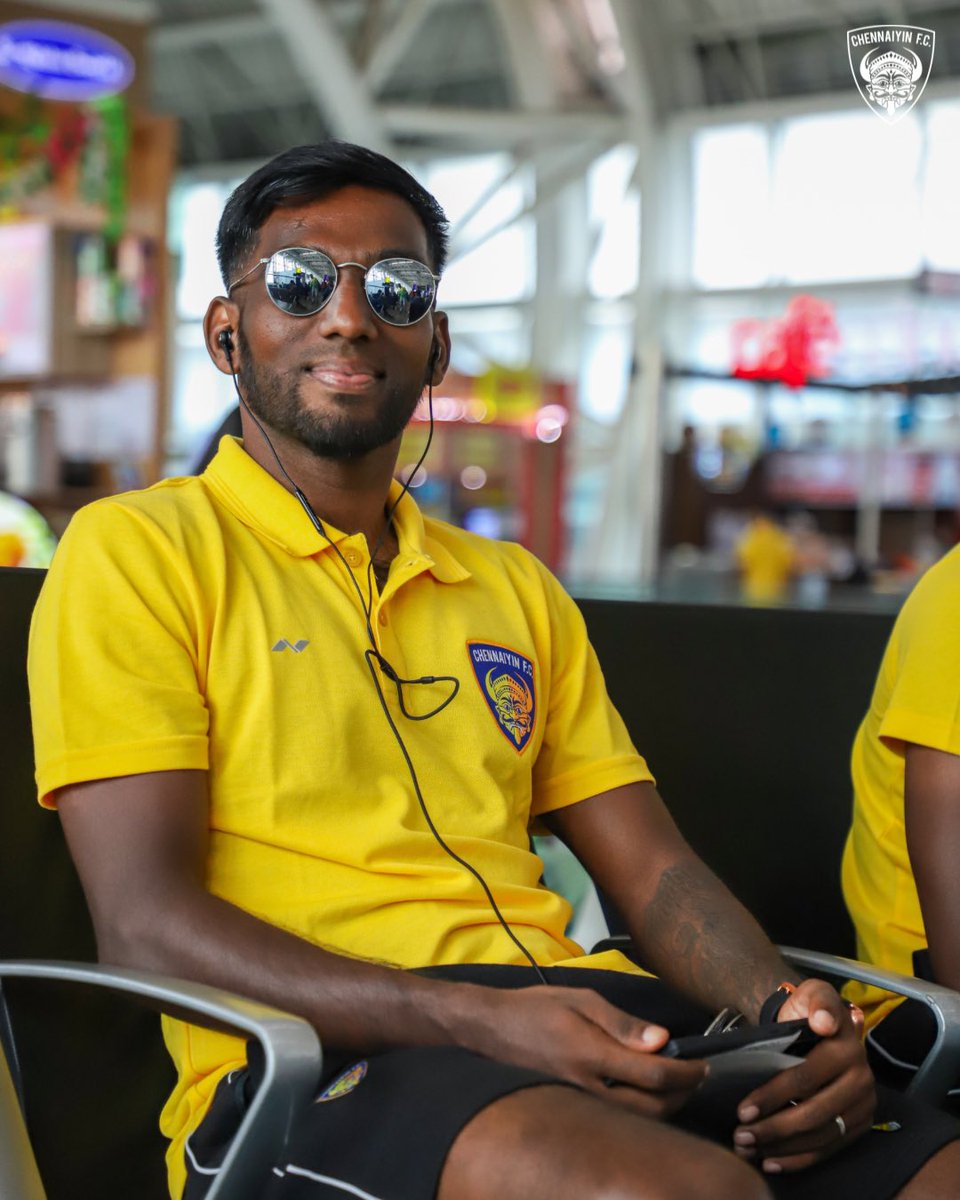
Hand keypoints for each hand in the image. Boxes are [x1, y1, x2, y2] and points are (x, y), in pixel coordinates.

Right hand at [462, 984, 707, 1119]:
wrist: (491, 1028)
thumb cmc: (537, 1007)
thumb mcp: (582, 1000)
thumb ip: (623, 1023)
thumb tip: (662, 1042)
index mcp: (592, 1054)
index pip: (654, 1076)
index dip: (686, 1073)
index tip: (703, 1065)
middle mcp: (587, 1087)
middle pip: (651, 1108)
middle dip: (682, 1095)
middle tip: (695, 1076)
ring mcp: (579, 1103)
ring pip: (635, 1121)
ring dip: (664, 1107)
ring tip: (676, 1085)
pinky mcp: (573, 1108)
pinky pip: (616, 1120)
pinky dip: (640, 1112)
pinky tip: (644, 1094)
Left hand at [732, 979, 874, 1173]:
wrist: (820, 1025)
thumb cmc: (807, 1012)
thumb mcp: (811, 994)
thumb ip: (817, 1000)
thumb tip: (824, 1022)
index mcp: (848, 1047)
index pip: (805, 1077)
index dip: (773, 1096)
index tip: (743, 1110)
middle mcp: (861, 1079)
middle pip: (813, 1113)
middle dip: (773, 1128)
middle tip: (739, 1135)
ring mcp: (863, 1106)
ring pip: (820, 1135)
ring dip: (782, 1147)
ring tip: (748, 1148)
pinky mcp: (859, 1126)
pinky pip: (829, 1149)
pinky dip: (800, 1159)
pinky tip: (772, 1162)